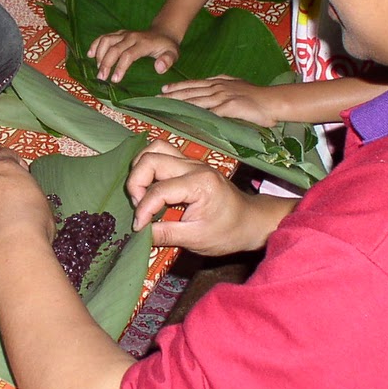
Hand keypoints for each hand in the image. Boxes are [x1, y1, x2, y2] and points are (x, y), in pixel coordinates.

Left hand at [0, 147, 56, 272]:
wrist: (11, 252)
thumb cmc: (33, 225)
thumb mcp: (42, 201)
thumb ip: (27, 192)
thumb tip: (26, 197)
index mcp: (4, 171)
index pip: (4, 156)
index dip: (11, 163)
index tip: (18, 173)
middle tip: (13, 210)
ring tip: (2, 231)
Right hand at [87, 28, 181, 82]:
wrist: (162, 32)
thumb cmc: (167, 47)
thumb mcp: (173, 54)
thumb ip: (168, 61)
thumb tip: (159, 68)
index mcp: (143, 43)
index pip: (128, 55)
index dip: (120, 67)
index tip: (115, 80)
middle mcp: (131, 37)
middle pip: (114, 49)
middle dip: (106, 64)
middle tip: (101, 78)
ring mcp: (123, 34)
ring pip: (106, 41)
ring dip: (99, 54)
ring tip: (96, 69)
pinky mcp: (118, 34)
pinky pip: (104, 37)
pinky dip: (95, 45)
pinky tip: (89, 55)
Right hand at [125, 141, 285, 255]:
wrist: (250, 221)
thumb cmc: (228, 231)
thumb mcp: (196, 239)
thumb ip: (165, 234)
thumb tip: (139, 233)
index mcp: (199, 184)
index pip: (159, 190)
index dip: (143, 210)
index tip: (139, 228)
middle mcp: (195, 166)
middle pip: (151, 159)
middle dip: (136, 183)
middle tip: (139, 207)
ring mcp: (192, 162)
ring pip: (155, 148)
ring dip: (141, 169)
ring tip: (142, 193)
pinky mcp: (189, 164)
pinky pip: (163, 153)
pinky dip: (149, 166)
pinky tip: (150, 186)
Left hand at [161, 75, 283, 126]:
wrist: (273, 101)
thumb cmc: (258, 97)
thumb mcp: (238, 87)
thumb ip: (224, 89)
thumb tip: (213, 94)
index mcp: (220, 82)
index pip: (194, 83)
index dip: (178, 86)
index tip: (164, 89)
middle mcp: (218, 87)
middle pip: (190, 90)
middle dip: (172, 94)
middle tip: (156, 97)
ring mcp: (223, 96)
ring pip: (195, 99)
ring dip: (178, 102)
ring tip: (165, 105)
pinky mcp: (228, 107)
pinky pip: (208, 112)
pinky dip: (195, 114)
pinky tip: (185, 117)